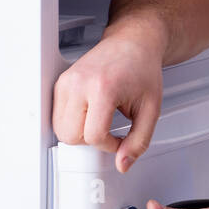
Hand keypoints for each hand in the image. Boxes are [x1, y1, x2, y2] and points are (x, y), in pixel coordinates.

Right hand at [51, 23, 163, 173]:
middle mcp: (79, 84)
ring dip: (79, 133)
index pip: (93, 135)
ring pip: (59, 129)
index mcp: (103, 88)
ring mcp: (66, 82)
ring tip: (100, 121)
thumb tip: (122, 164)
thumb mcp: (151, 109)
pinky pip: (57, 116)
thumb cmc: (142, 70)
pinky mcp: (60, 82)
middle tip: (109, 130)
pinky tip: (89, 114)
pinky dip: (71, 122)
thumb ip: (139, 141)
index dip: (108, 145)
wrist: (132, 43)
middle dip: (90, 141)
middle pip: (70, 136)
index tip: (120, 138)